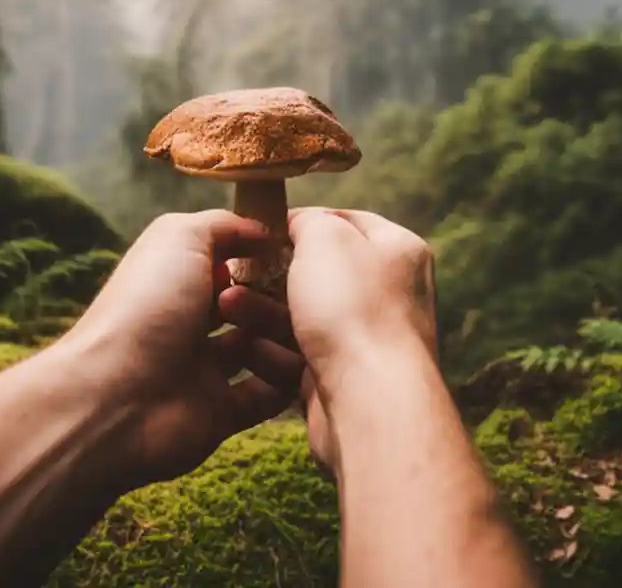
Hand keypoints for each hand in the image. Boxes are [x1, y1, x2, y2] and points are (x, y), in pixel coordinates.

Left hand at [69, 210, 305, 484]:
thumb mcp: (179, 238)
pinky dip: (284, 381)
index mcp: (178, 282)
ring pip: (263, 349)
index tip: (293, 254)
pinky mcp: (220, 413)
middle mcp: (190, 324)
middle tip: (288, 297)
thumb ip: (223, 226)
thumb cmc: (147, 306)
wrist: (116, 396)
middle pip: (252, 307)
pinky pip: (266, 395)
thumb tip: (263, 232)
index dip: (261, 257)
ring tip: (283, 331)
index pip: (230, 264)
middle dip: (276, 299)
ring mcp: (205, 371)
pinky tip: (294, 365)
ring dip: (282, 337)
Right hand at [219, 208, 437, 474]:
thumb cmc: (353, 309)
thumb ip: (310, 221)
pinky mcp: (340, 379)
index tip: (265, 227)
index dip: (305, 221)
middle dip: (271, 272)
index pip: (347, 221)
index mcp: (397, 251)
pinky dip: (269, 352)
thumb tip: (300, 224)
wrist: (369, 400)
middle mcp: (386, 294)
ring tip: (224, 304)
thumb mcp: (327, 239)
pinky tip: (241, 346)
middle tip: (235, 269)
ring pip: (301, 316)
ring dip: (260, 311)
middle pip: (318, 273)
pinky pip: (296, 357)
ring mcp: (364, 340)